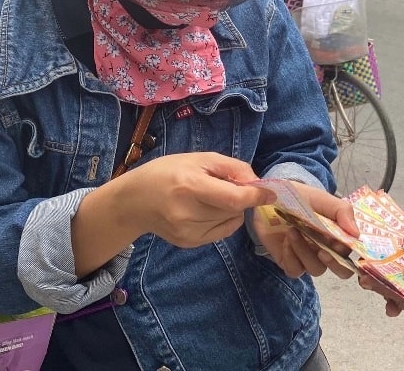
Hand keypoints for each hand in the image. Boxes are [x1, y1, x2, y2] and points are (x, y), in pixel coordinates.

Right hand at [114, 152, 273, 247]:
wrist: (133, 201)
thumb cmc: (166, 172)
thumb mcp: (198, 159)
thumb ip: (231, 168)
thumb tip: (257, 182)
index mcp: (190, 187)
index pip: (234, 199)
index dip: (256, 196)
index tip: (270, 193)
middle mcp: (188, 213)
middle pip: (234, 210)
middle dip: (241, 198)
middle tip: (227, 185)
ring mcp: (187, 232)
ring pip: (230, 222)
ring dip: (232, 210)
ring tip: (211, 197)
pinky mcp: (188, 243)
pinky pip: (221, 232)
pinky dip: (224, 220)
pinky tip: (207, 210)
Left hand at [252, 183, 358, 277]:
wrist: (273, 198)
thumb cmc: (302, 198)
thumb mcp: (324, 199)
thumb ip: (342, 212)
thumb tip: (356, 234)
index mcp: (339, 236)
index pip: (352, 253)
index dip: (346, 252)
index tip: (336, 241)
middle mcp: (328, 250)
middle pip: (342, 271)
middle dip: (334, 263)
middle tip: (322, 251)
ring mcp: (309, 258)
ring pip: (316, 269)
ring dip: (304, 251)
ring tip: (293, 230)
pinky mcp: (291, 262)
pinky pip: (295, 270)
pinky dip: (291, 256)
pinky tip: (286, 240)